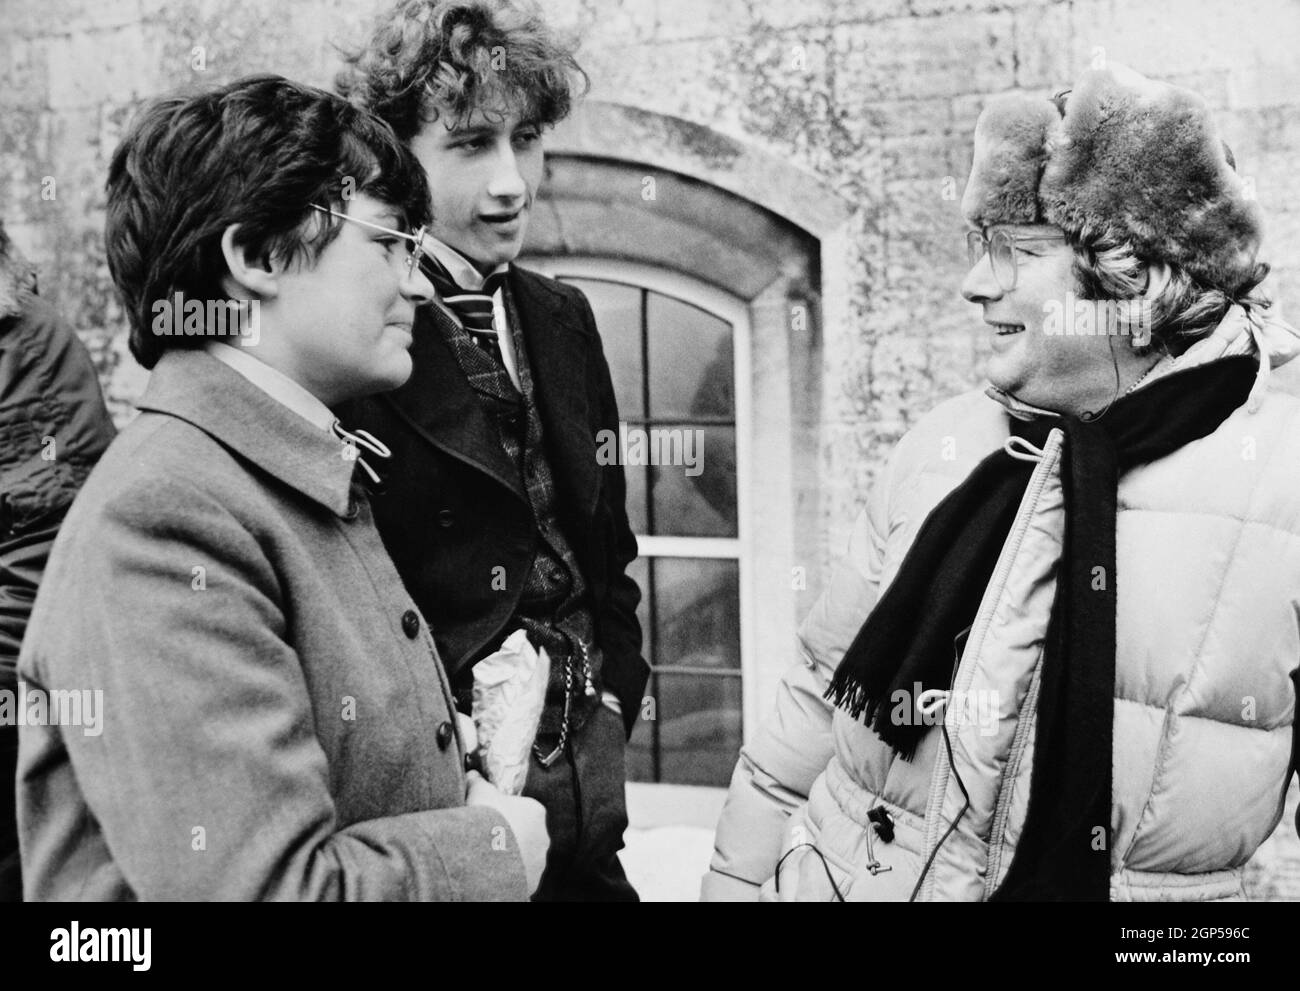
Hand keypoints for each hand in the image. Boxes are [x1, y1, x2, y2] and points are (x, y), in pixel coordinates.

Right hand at [465, 770, 548, 894]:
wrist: (484, 851)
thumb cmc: (487, 817)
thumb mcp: (480, 792)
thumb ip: (479, 782)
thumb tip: (473, 774)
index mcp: (536, 812)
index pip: (524, 811)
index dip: (506, 815)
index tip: (491, 820)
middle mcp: (543, 836)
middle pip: (526, 835)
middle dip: (511, 838)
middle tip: (488, 840)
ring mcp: (539, 860)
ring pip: (524, 857)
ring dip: (511, 858)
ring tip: (489, 858)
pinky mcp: (531, 880)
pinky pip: (521, 876)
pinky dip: (510, 875)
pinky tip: (493, 872)